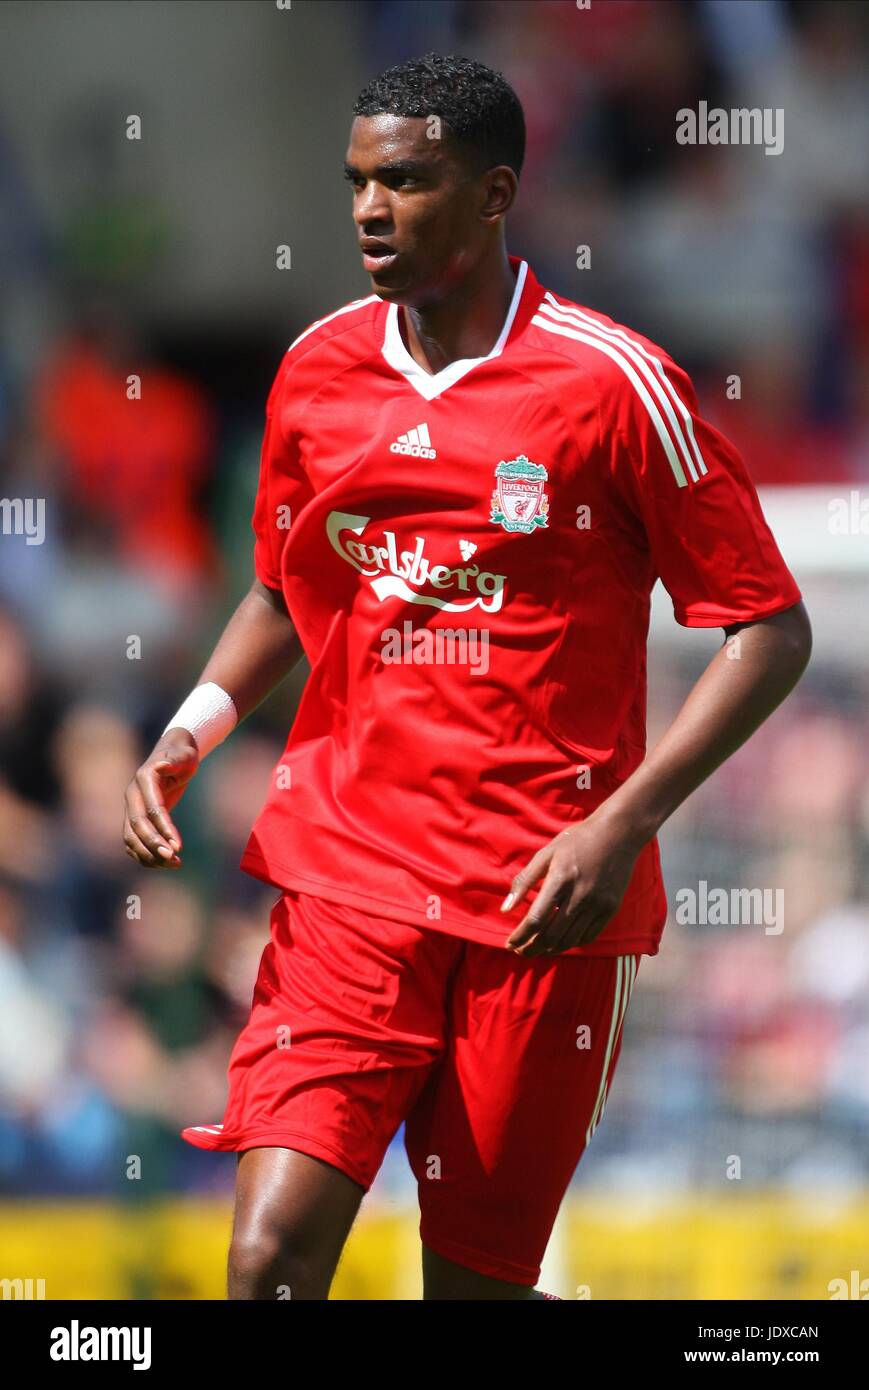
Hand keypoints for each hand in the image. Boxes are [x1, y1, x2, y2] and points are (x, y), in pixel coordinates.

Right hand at [122, 729, 199, 868]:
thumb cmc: (182, 756)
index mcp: (144, 778)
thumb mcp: (184, 756)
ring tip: (174, 864)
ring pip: (131, 838)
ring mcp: (131, 807)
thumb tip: (162, 764)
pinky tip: (165, 863)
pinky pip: (134, 842)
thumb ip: (174, 760)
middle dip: (154, 845)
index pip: (152, 809)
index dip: (164, 828)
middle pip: (136, 826)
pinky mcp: (134, 819)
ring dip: (149, 855)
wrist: (172, 754)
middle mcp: (133, 795)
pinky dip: (146, 855)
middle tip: (174, 859)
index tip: (179, 846)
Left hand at [501, 811, 643, 956]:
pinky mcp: (610, 909)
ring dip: (550, 950)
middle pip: (551, 935)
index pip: (536, 919)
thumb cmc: (576, 841)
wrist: (617, 834)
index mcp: (560, 879)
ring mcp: (597, 904)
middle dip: (532, 948)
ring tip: (537, 950)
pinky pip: (588, 936)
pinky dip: (571, 944)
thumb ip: (524, 881)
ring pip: (570, 940)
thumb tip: (505, 909)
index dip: (520, 936)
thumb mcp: (546, 854)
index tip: (509, 943)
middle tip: (520, 951)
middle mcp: (579, 895)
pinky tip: (560, 943)